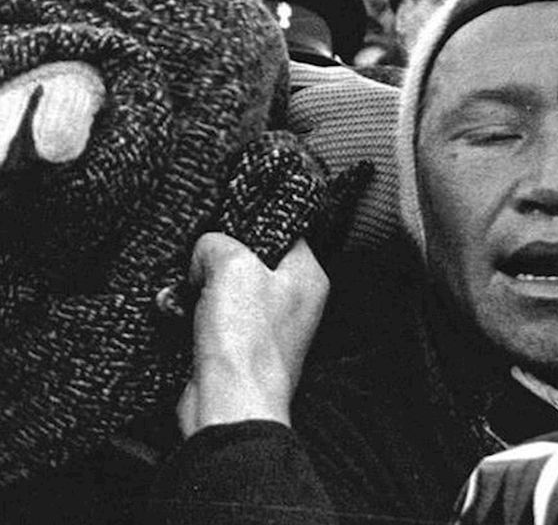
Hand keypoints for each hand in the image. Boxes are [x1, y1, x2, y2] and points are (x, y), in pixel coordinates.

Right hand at [177, 233, 328, 437]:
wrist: (227, 407)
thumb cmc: (247, 345)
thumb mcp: (231, 266)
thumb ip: (217, 243)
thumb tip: (204, 253)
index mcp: (307, 276)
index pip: (284, 231)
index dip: (249, 225)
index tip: (224, 228)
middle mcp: (292, 302)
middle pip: (247, 261)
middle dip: (213, 263)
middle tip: (199, 267)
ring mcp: (265, 328)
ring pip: (223, 290)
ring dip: (194, 291)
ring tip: (182, 295)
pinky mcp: (237, 350)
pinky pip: (209, 319)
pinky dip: (188, 316)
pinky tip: (175, 315)